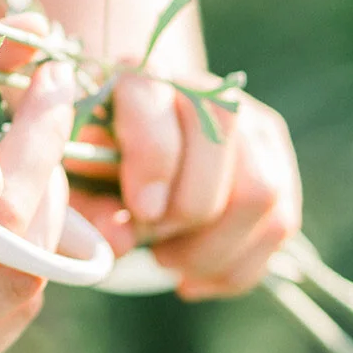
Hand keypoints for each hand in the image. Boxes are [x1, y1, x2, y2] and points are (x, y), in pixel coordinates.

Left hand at [73, 70, 301, 299]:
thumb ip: (87, 207)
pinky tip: (194, 276)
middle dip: (185, 212)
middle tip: (151, 243)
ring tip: (169, 261)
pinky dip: (234, 268)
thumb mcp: (74, 179)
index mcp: (140, 75)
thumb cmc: (95, 164)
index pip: (156, 96)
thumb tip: (119, 242)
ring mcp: (252, 126)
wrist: (138, 147)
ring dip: (212, 247)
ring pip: (258, 191)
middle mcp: (205, 90)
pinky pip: (278, 226)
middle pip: (220, 142)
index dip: (153, 159)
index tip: (140, 211)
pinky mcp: (278, 165)